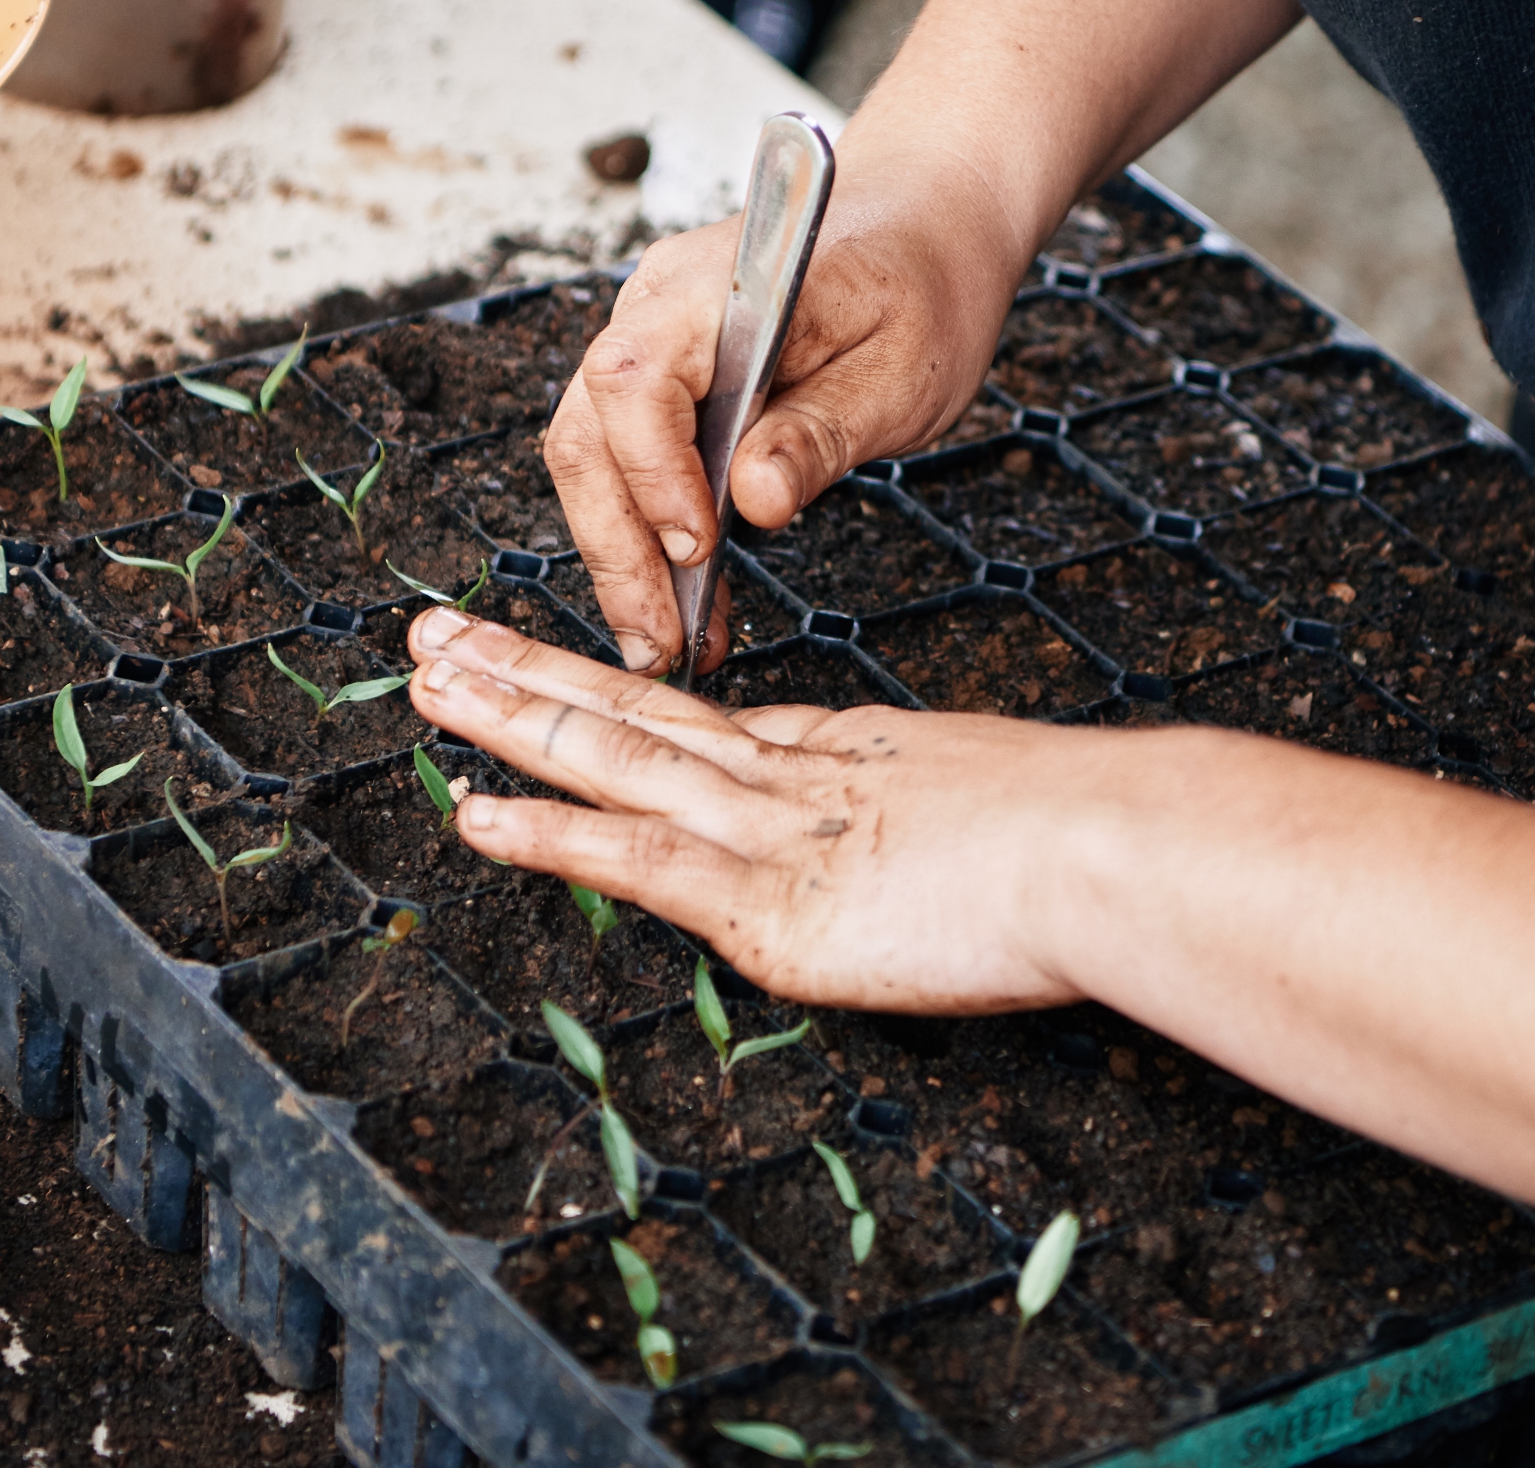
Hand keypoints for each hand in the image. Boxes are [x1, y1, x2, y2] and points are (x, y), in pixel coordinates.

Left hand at [404, 605, 1146, 1011]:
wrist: (1111, 846)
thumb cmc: (1092, 838)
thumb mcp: (1010, 811)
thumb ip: (956, 826)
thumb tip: (971, 849)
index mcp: (844, 755)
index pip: (703, 720)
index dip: (615, 686)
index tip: (556, 665)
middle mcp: (789, 778)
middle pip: (635, 710)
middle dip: (527, 672)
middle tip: (439, 633)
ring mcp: (770, 833)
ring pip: (614, 757)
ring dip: (508, 719)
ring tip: (422, 681)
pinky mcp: (767, 901)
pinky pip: (635, 859)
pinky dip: (548, 835)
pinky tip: (473, 814)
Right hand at [545, 167, 1024, 674]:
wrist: (929, 219)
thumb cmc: (926, 283)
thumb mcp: (903, 371)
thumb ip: (823, 432)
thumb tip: (755, 502)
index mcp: (720, 287)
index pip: (635, 381)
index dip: (654, 475)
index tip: (698, 551)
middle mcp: (660, 304)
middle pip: (589, 431)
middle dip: (616, 548)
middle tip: (660, 643)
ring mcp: (652, 335)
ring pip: (594, 453)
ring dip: (622, 554)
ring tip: (667, 640)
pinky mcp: (665, 373)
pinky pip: (628, 454)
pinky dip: (646, 530)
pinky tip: (684, 595)